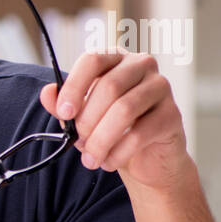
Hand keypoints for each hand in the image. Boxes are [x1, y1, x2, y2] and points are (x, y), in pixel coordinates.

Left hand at [39, 50, 191, 192]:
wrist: (145, 158)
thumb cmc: (112, 130)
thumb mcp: (81, 117)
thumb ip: (63, 105)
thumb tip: (47, 93)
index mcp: (115, 59)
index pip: (93, 60)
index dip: (74, 86)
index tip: (64, 113)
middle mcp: (142, 65)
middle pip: (108, 87)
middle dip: (87, 121)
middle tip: (78, 142)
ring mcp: (161, 87)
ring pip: (124, 110)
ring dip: (100, 140)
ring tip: (91, 158)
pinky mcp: (173, 114)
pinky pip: (140, 133)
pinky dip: (118, 153)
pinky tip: (108, 162)